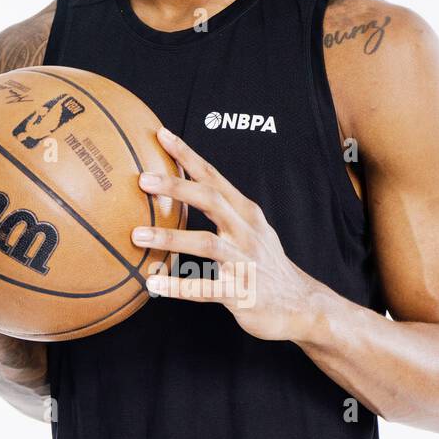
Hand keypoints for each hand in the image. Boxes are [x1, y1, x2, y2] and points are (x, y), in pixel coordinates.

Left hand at [131, 127, 317, 341]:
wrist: (301, 304)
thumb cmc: (266, 266)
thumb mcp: (252, 231)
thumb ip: (225, 212)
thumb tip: (188, 192)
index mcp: (246, 214)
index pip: (214, 177)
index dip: (188, 155)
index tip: (162, 135)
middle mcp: (246, 233)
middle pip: (211, 200)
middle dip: (176, 187)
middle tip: (143, 180)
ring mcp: (244, 262)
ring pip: (206, 244)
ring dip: (170, 239)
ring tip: (137, 236)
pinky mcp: (240, 293)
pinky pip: (205, 288)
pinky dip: (178, 286)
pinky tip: (153, 283)